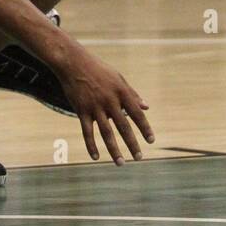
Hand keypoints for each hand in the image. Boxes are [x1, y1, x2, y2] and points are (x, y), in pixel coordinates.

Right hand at [57, 41, 152, 163]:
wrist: (74, 62)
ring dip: (114, 150)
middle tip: (139, 158)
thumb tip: (146, 107)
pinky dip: (91, 145)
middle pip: (123, 126)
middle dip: (132, 143)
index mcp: (121, 91)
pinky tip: (95, 157)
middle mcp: (110, 100)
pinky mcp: (81, 110)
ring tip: (121, 163)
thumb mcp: (118, 78)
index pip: (137, 113)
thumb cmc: (99, 69)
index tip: (151, 141)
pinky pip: (87, 131)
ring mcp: (95, 106)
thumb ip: (132, 93)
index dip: (145, 128)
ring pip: (106, 132)